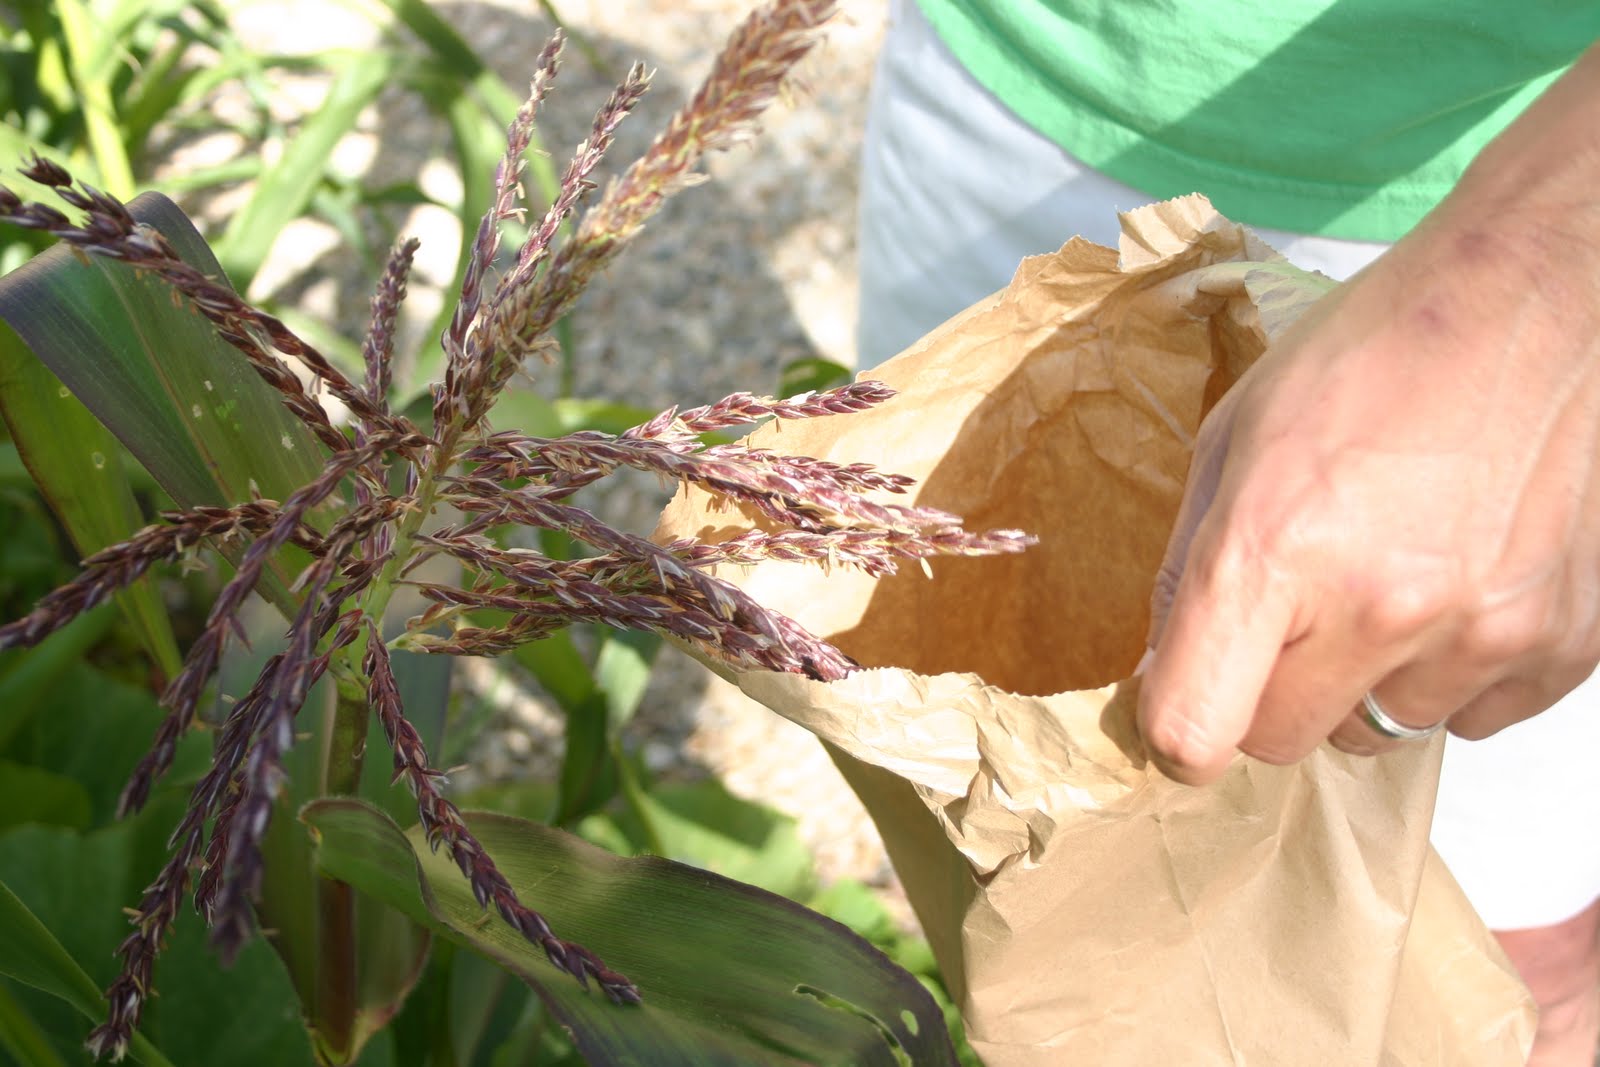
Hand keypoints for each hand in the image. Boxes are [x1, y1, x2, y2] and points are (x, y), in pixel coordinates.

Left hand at [1137, 42, 1599, 784]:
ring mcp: (1479, 632)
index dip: (1175, 734)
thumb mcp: (1234, 438)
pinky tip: (1452, 585)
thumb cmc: (1373, 354)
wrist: (1531, 300)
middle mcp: (1379, 607)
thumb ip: (1188, 567)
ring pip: (1376, 733)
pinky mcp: (1559, 643)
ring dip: (1363, 681)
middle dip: (1265, 693)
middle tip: (1291, 614)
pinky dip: (1447, 674)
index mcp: (1272, 550)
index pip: (1195, 731)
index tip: (1181, 710)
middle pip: (1280, 742)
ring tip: (1385, 577)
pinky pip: (1468, 719)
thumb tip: (1162, 669)